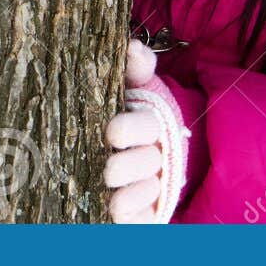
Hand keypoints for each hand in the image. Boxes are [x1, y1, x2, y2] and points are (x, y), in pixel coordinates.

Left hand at [105, 39, 166, 222]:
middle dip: (129, 167)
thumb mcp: (137, 85)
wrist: (156, 142)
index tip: (113, 132)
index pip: (146, 124)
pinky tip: (119, 219)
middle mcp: (155, 153)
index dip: (131, 128)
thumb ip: (136, 67)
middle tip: (109, 171)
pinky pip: (146, 216)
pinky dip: (136, 219)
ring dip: (133, 196)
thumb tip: (132, 47)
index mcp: (151, 121)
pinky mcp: (149, 206)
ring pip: (148, 191)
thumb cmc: (134, 108)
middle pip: (146, 161)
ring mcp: (154, 181)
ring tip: (114, 202)